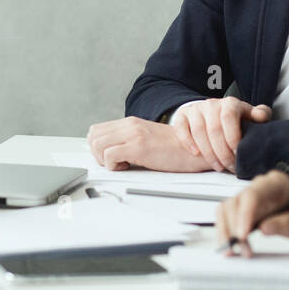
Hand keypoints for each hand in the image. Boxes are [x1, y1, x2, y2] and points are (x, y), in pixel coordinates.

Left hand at [86, 116, 215, 172]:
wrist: (196, 149)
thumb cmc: (174, 149)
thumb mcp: (147, 138)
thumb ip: (130, 140)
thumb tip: (109, 152)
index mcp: (130, 123)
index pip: (96, 130)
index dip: (97, 147)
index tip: (109, 157)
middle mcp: (129, 125)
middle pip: (93, 136)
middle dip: (97, 154)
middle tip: (112, 162)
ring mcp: (133, 134)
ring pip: (97, 145)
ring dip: (104, 159)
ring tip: (121, 164)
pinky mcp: (138, 147)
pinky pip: (109, 155)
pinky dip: (113, 166)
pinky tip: (128, 166)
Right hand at [171, 98, 271, 171]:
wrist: (212, 111)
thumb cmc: (233, 119)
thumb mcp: (249, 115)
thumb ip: (259, 115)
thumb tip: (261, 117)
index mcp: (230, 103)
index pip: (229, 118)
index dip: (232, 138)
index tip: (237, 154)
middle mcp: (212, 104)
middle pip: (214, 129)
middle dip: (222, 152)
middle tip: (229, 166)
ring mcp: (196, 109)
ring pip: (198, 132)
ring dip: (208, 152)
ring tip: (217, 165)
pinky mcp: (183, 115)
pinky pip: (181, 129)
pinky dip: (188, 142)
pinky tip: (196, 153)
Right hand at [215, 170, 288, 256]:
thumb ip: (286, 223)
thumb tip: (264, 228)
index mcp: (275, 183)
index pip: (252, 195)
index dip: (244, 215)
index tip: (242, 234)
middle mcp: (259, 187)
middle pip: (235, 203)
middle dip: (234, 227)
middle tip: (241, 248)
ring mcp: (250, 198)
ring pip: (226, 210)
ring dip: (227, 231)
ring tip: (235, 250)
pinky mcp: (245, 210)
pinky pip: (229, 218)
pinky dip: (227, 232)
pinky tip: (232, 246)